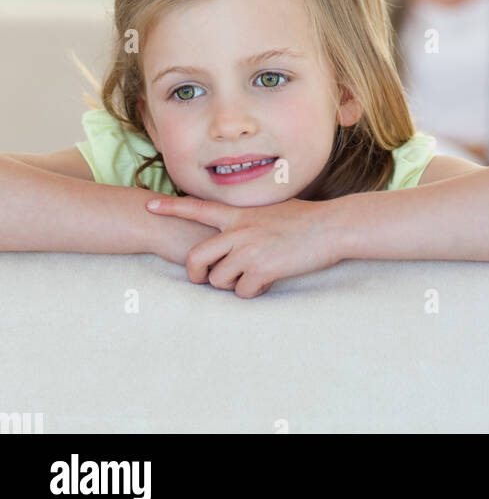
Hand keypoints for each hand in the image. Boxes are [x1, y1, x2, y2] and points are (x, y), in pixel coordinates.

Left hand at [145, 194, 344, 297]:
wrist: (330, 227)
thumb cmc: (305, 219)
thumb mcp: (271, 210)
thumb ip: (249, 220)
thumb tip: (238, 234)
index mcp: (239, 214)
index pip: (198, 208)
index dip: (171, 208)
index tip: (149, 206)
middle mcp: (238, 230)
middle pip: (195, 258)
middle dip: (196, 275)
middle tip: (205, 279)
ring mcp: (248, 250)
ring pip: (219, 280)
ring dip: (234, 284)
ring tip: (256, 274)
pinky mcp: (261, 269)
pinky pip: (243, 292)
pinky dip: (255, 291)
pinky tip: (271, 280)